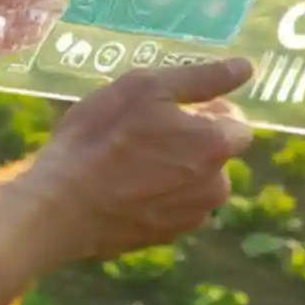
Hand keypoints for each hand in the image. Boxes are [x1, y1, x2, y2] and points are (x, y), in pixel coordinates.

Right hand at [6, 58, 254, 265]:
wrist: (58, 205)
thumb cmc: (101, 136)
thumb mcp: (147, 88)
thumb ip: (202, 78)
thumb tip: (246, 67)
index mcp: (216, 146)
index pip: (237, 122)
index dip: (209, 109)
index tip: (173, 107)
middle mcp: (215, 187)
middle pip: (218, 152)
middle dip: (192, 138)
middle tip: (146, 129)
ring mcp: (191, 217)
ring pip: (197, 180)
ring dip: (176, 166)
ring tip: (132, 157)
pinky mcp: (166, 237)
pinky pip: (174, 205)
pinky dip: (159, 193)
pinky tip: (125, 184)